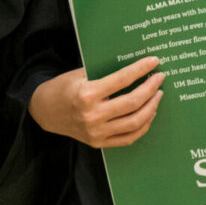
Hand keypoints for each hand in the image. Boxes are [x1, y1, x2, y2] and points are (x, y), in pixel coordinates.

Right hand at [29, 56, 163, 148]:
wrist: (45, 111)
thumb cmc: (64, 87)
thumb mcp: (81, 74)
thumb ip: (105, 73)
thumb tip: (135, 66)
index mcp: (87, 94)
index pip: (122, 80)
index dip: (140, 69)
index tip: (154, 61)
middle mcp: (93, 115)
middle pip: (132, 103)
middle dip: (151, 89)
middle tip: (159, 78)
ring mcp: (96, 132)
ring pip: (134, 123)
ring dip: (151, 108)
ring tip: (157, 95)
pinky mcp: (98, 143)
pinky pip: (128, 138)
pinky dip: (143, 126)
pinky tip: (149, 113)